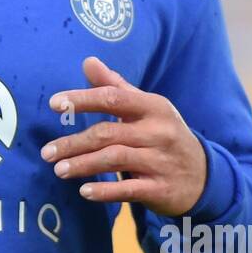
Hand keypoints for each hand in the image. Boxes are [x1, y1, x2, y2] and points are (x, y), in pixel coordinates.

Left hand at [42, 56, 206, 216]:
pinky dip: (105, 191)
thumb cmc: (163, 135)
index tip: (54, 103)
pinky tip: (84, 191)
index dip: (83, 99)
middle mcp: (159, 132)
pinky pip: (129, 189)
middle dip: (74, 143)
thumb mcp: (146, 108)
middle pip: (108, 133)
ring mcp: (161, 161)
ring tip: (59, 170)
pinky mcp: (161, 189)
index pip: (113, 98)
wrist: (204, 175)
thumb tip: (88, 61)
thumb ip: (116, 86)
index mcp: (154, 107)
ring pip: (115, 159)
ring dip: (83, 165)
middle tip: (47, 152)